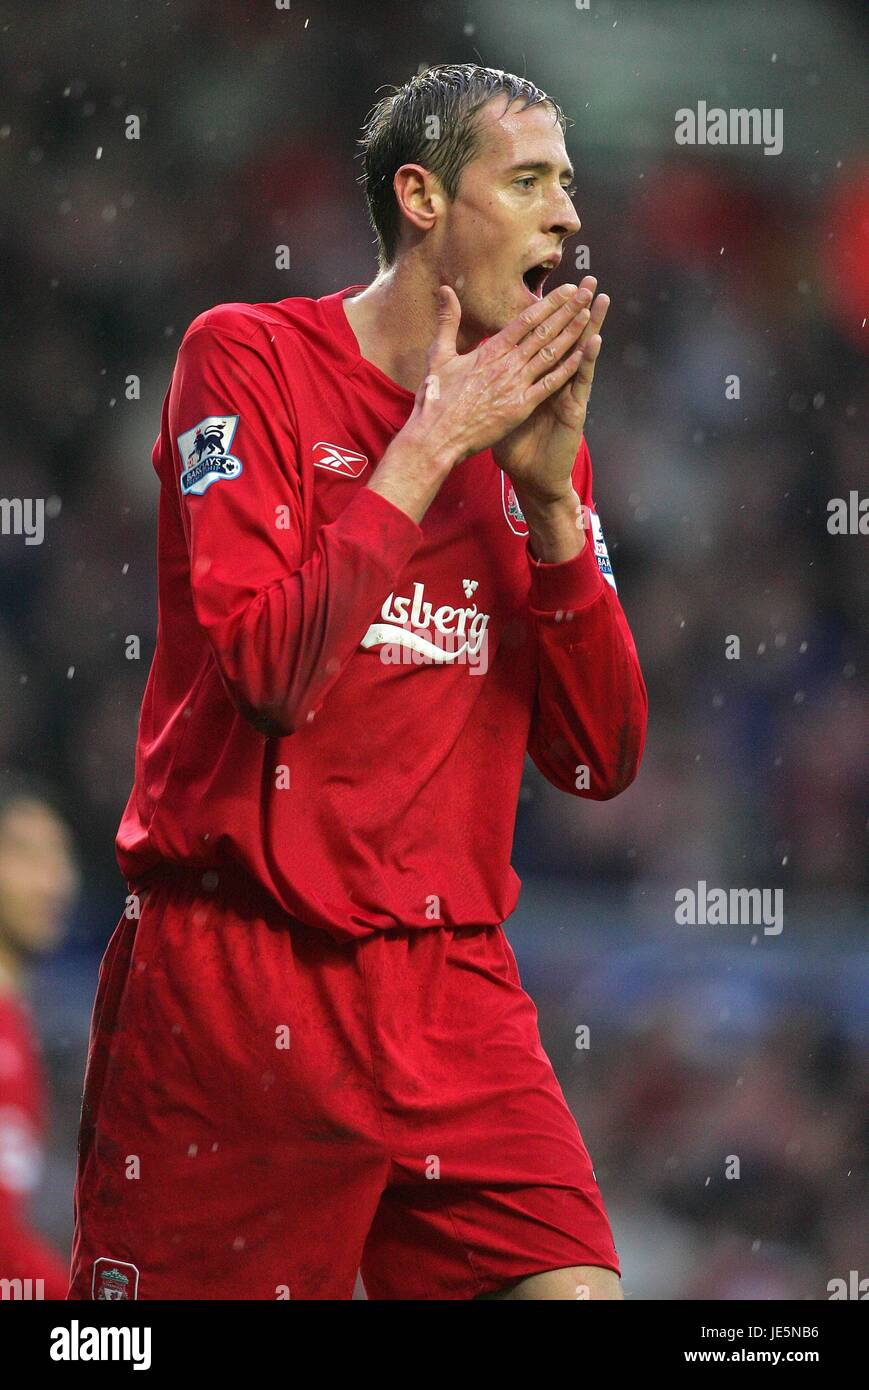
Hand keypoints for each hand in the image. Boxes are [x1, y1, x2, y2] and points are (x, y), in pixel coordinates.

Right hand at [407, 282, 593, 467]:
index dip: (549, 303)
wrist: (437, 436)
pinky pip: (549, 385)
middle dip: (567, 310)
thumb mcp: (438, 354)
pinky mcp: (520, 407)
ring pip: (550, 354)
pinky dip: (566, 369)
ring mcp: (515, 385)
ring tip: (589, 315)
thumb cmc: (436, 399)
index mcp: (490, 350)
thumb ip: (448, 321)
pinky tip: (582, 357)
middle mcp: (507, 364)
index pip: (526, 320)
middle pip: (544, 331)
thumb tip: (446, 290)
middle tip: (587, 292)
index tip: (566, 290)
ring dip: (571, 333)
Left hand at [492, 276, 608, 506]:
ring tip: (599, 300)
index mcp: (533, 376)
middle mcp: (552, 380)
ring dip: (589, 326)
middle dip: (575, 309)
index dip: (550, 313)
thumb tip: (473, 366)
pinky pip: (579, 383)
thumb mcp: (496, 408)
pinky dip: (585, 361)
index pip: (542, 338)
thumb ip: (488, 384)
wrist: (531, 476)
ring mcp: (565, 394)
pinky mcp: (572, 410)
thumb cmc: (516, 444)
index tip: (556, 286)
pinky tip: (594, 340)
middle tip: (587, 280)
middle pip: (565, 338)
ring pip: (579, 354)